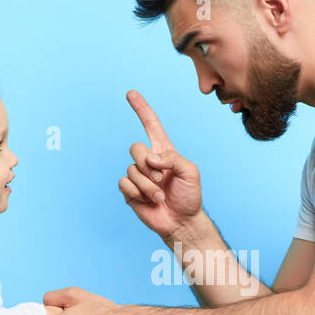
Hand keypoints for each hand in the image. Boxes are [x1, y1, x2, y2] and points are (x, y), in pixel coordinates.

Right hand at [120, 90, 203, 240]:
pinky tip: (148, 201)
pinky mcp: (130, 191)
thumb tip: (150, 158)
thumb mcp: (191, 172)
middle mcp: (149, 160)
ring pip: (131, 169)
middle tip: (161, 180)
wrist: (182, 221)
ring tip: (159, 197)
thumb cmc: (189, 196)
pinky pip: (124, 182)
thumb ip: (173, 159)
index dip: (141, 109)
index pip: (151, 125)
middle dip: (148, 165)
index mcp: (164, 151)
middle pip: (135, 147)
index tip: (130, 93)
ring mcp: (138, 175)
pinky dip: (137, 193)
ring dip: (147, 185)